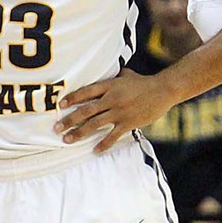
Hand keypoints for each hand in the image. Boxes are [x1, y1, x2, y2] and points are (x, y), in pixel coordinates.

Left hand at [56, 68, 173, 151]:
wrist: (164, 90)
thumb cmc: (144, 82)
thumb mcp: (126, 75)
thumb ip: (114, 76)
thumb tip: (107, 72)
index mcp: (110, 86)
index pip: (86, 92)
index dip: (72, 98)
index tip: (60, 105)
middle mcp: (112, 98)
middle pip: (86, 110)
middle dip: (69, 120)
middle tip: (57, 128)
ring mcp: (120, 112)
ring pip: (95, 123)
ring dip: (79, 132)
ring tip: (67, 140)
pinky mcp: (129, 123)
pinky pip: (113, 135)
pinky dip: (104, 144)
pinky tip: (95, 150)